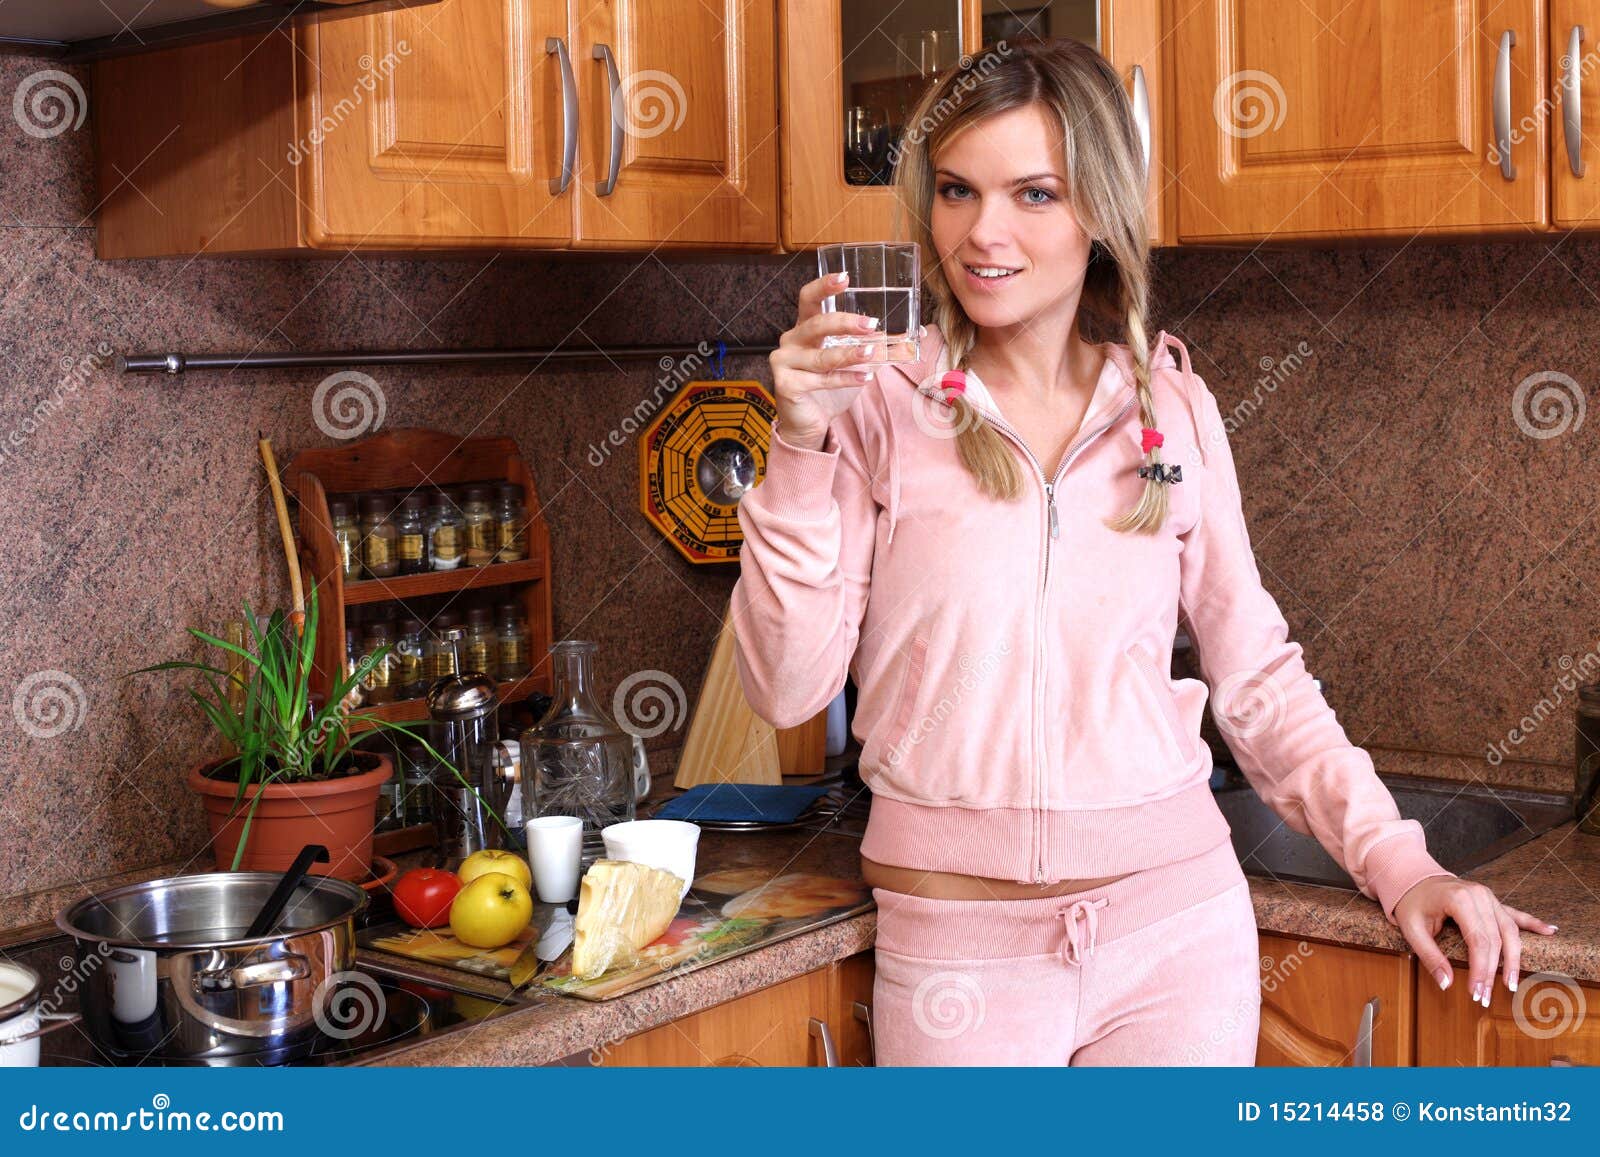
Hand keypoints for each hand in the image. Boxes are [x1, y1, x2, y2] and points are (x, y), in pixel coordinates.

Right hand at [769, 272, 884, 449]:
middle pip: (817, 324)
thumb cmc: (830, 387)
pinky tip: (865, 378)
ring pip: (821, 356)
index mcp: (804, 328)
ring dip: (849, 354)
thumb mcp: (857, 362)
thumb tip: (919, 333)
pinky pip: (821, 380)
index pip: (809, 298)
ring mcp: (784, 362)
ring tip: (872, 353)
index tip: (845, 278)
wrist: (809, 423)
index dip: (824, 286)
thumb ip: (879, 345)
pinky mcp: (786, 385)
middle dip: (845, 323)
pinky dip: (845, 379)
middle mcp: (791, 340)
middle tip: (870, 324)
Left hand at [1392, 875, 1557, 1004]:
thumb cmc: (1412, 903)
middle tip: (1486, 996)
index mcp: (1459, 900)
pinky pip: (1516, 914)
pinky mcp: (1492, 900)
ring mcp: (1489, 897)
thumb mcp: (1412, 929)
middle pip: (1496, 940)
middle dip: (1493, 972)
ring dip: (1513, 959)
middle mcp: (1479, 896)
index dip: (1480, 970)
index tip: (1476, 992)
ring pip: (1510, 931)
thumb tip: (1447, 984)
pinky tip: (1551, 931)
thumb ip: (1429, 956)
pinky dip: (1533, 923)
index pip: (1479, 942)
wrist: (1412, 878)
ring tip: (1512, 983)